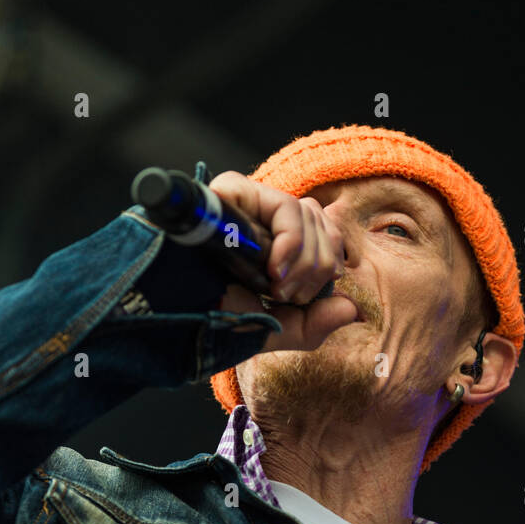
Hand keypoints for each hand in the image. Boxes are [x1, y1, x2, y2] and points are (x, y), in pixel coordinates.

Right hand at [206, 171, 359, 351]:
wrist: (172, 314)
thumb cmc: (213, 321)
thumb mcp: (273, 331)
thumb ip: (312, 326)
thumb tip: (352, 309)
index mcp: (274, 242)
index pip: (325, 229)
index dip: (332, 257)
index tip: (312, 293)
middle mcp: (262, 218)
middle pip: (320, 220)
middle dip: (318, 267)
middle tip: (289, 296)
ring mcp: (248, 203)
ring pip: (306, 212)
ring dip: (303, 262)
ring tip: (275, 288)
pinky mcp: (232, 192)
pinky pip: (283, 204)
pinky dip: (291, 241)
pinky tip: (273, 270)